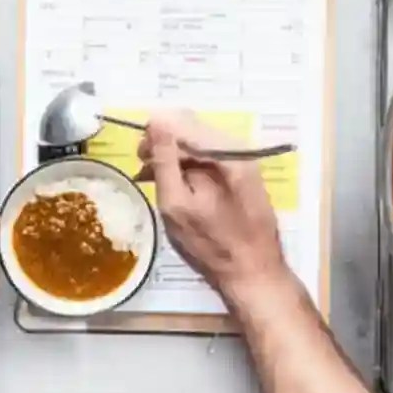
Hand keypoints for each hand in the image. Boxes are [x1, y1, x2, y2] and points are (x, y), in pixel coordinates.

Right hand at [137, 113, 289, 303]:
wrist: (253, 271)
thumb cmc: (210, 244)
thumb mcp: (177, 204)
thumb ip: (165, 161)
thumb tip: (155, 121)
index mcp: (225, 152)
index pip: (181, 122)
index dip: (155, 135)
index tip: (138, 157)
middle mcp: (238, 148)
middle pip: (192, 128)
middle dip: (164, 144)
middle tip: (144, 170)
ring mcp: (244, 160)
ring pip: (199, 142)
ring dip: (175, 156)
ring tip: (155, 178)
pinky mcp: (244, 172)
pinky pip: (210, 156)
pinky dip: (190, 165)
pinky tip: (176, 183)